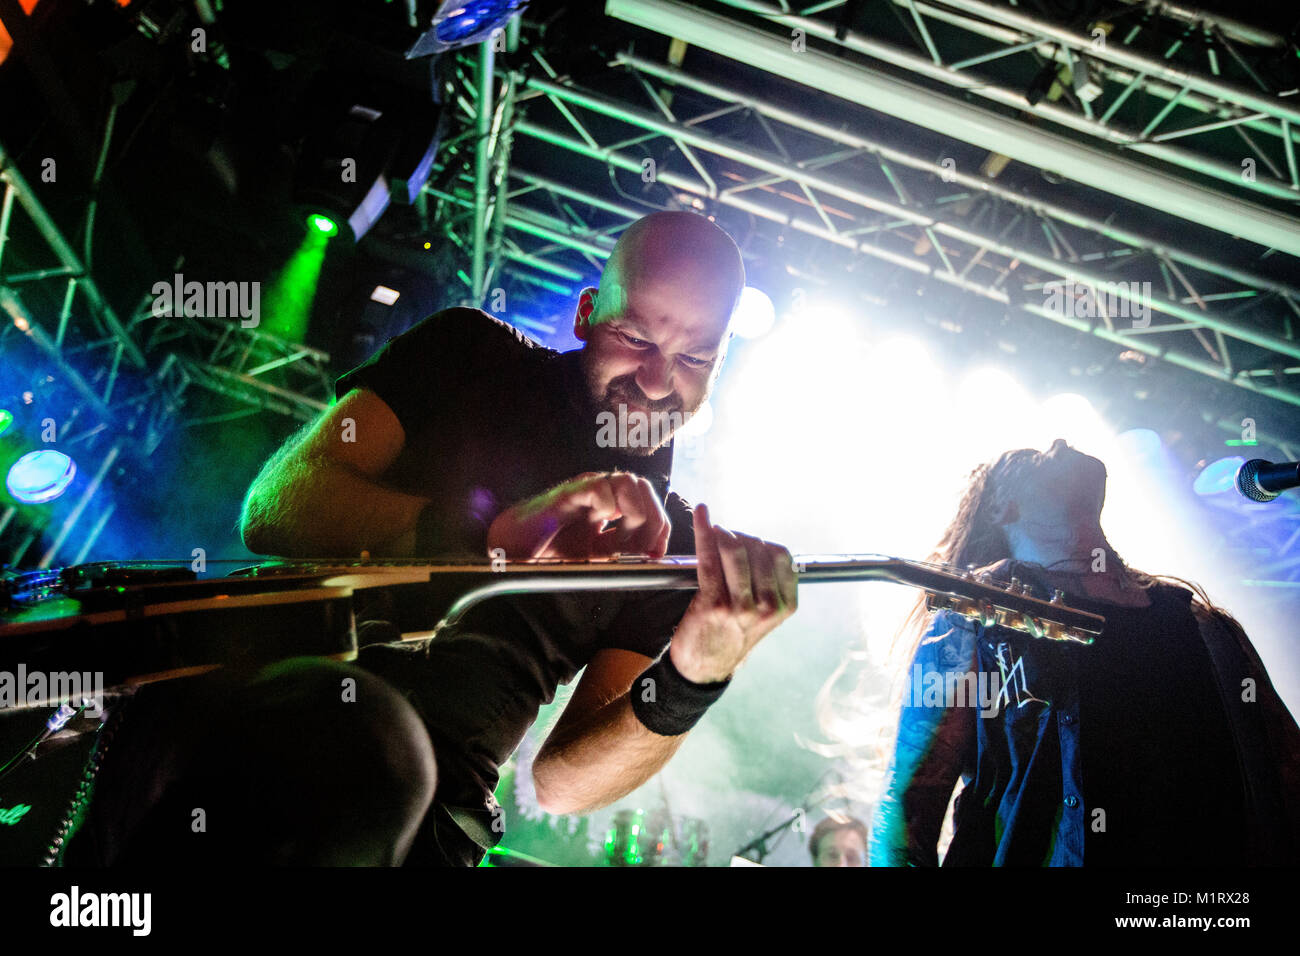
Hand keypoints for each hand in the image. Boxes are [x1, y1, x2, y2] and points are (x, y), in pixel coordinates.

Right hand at [486, 471, 671, 558]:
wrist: (512, 548)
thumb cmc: (548, 550)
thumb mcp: (594, 556)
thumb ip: (620, 553)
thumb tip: (650, 556)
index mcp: (610, 507)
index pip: (650, 506)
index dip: (661, 528)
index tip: (656, 553)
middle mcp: (602, 493)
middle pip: (645, 489)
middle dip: (653, 520)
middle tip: (644, 548)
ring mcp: (586, 490)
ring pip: (629, 482)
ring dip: (634, 513)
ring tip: (620, 539)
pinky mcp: (569, 492)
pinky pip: (601, 488)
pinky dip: (609, 508)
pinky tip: (600, 526)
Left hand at [668, 503, 797, 682]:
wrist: (705, 669)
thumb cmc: (731, 634)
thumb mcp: (764, 615)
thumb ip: (769, 583)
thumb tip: (756, 541)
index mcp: (785, 606)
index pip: (781, 554)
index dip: (760, 542)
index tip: (745, 542)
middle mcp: (767, 606)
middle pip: (757, 548)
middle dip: (739, 536)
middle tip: (725, 538)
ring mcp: (741, 606)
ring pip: (735, 549)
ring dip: (722, 533)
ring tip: (715, 532)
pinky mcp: (713, 603)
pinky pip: (709, 557)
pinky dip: (703, 531)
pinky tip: (701, 515)